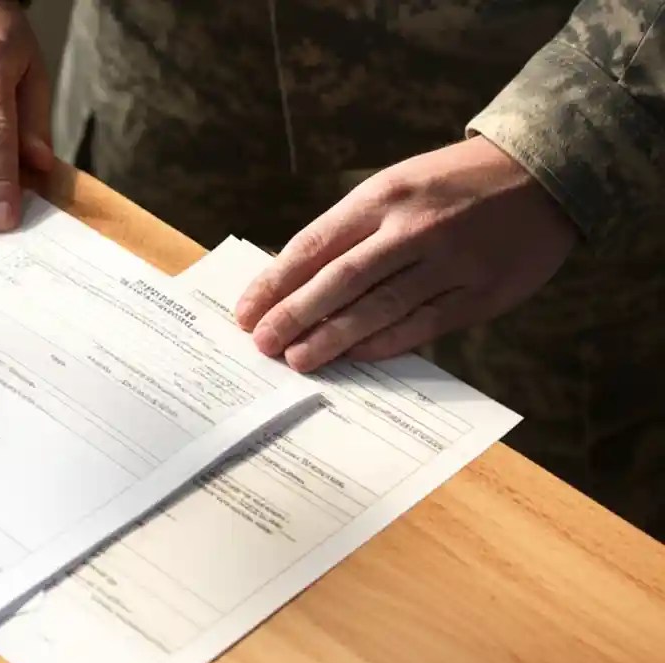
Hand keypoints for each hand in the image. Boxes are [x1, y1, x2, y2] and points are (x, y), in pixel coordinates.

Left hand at [235, 136, 577, 371]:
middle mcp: (413, 227)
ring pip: (378, 308)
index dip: (275, 283)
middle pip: (339, 280)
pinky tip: (353, 357)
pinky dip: (383, 344)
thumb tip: (297, 282)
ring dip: (332, 338)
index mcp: (383, 196)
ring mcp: (450, 261)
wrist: (545, 173)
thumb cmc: (452, 186)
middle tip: (263, 344)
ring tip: (298, 360)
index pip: (314, 244)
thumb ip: (353, 230)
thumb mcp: (398, 186)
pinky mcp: (480, 293)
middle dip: (294, 315)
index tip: (245, 312)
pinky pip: (421, 325)